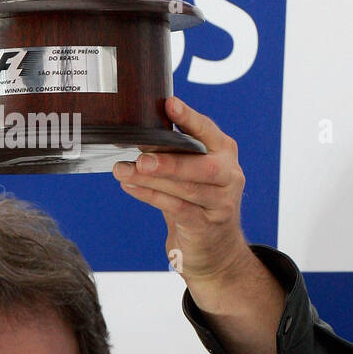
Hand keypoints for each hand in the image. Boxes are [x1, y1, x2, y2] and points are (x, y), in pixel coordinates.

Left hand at [112, 97, 248, 290]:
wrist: (214, 249)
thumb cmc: (197, 201)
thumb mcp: (190, 171)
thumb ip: (173, 152)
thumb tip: (139, 132)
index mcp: (224, 152)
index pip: (208, 131)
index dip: (189, 118)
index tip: (170, 104)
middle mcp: (229, 175)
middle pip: (202, 165)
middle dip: (170, 160)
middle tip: (141, 158)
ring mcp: (221, 202)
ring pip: (186, 189)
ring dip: (151, 180)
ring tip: (123, 171)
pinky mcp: (207, 225)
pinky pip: (178, 209)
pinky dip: (151, 196)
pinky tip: (131, 187)